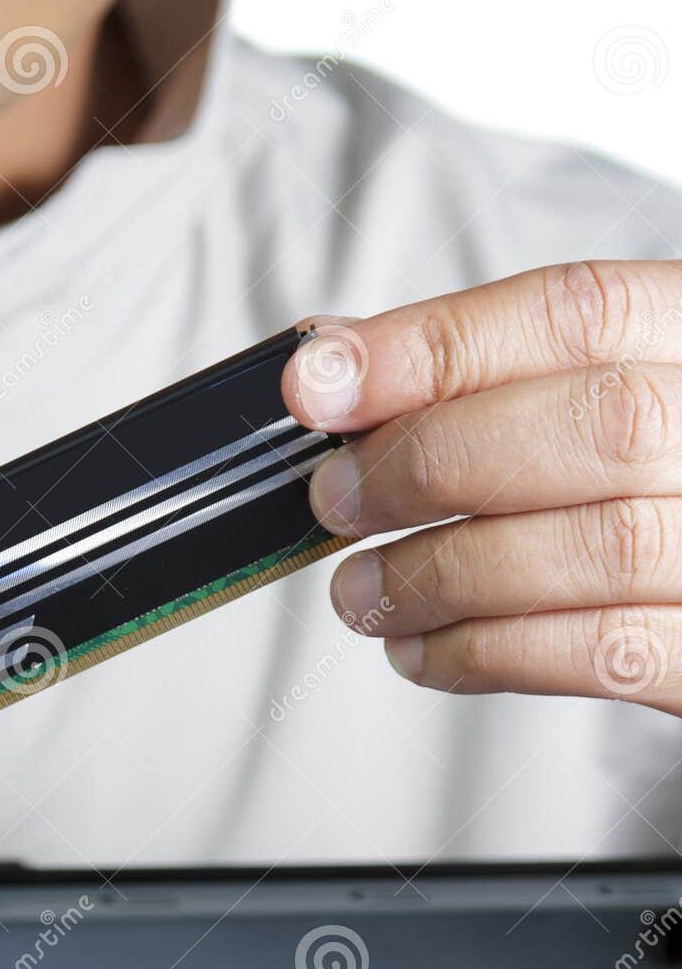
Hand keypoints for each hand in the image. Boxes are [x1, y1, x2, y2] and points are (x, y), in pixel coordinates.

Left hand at [283, 261, 681, 703]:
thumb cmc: (656, 480)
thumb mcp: (606, 392)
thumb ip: (491, 377)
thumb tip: (334, 369)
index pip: (578, 312)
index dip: (433, 347)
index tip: (320, 383)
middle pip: (596, 425)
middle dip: (432, 462)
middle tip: (338, 500)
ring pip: (595, 550)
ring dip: (441, 575)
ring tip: (362, 592)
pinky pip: (604, 655)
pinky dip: (486, 653)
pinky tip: (423, 649)